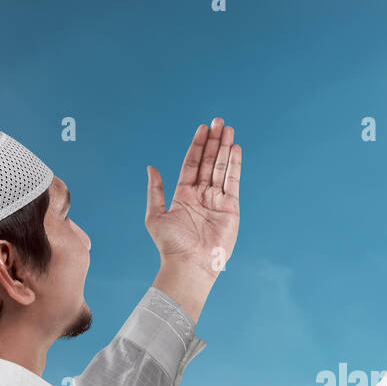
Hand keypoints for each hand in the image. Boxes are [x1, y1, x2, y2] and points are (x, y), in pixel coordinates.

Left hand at [145, 117, 241, 277]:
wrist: (189, 264)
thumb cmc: (170, 245)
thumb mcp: (155, 215)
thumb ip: (155, 191)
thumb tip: (151, 167)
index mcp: (184, 195)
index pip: (192, 164)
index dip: (197, 146)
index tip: (202, 128)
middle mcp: (201, 195)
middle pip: (209, 162)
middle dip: (213, 142)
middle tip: (218, 121)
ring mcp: (217, 201)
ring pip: (221, 168)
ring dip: (225, 148)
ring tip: (228, 129)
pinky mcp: (230, 208)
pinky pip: (233, 182)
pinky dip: (234, 165)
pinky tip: (235, 149)